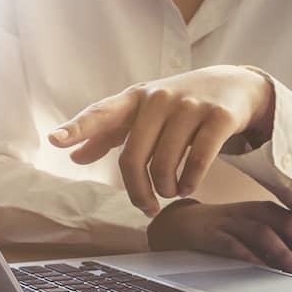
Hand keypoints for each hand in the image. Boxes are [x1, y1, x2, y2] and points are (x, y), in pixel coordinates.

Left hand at [48, 65, 274, 215]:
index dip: (78, 127)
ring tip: (171, 191)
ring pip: (164, 163)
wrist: (237, 85)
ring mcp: (190, 106)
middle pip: (133, 156)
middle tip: (147, 206)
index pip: (102, 112)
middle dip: (137, 190)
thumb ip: (110, 133)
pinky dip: (190, 181)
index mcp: (136, 98)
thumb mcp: (145, 112)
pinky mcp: (218, 117)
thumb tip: (74, 157)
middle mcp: (160, 98)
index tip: (54, 140)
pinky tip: (188, 186)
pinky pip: (197, 160)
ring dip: (166, 188)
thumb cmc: (181, 104)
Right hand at [147, 199, 291, 276]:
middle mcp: (256, 212)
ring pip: (265, 232)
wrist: (184, 224)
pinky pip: (233, 243)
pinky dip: (249, 254)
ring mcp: (235, 221)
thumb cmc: (229, 230)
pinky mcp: (214, 233)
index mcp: (272, 211)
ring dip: (285, 252)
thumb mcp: (260, 232)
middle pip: (290, 224)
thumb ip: (285, 243)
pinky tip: (261, 266)